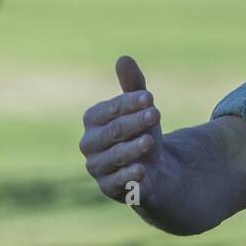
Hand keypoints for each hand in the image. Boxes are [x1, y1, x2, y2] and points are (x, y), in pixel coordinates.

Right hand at [80, 56, 162, 202]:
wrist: (154, 168)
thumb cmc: (142, 132)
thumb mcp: (141, 109)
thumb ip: (133, 86)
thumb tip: (123, 58)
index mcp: (93, 120)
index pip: (109, 109)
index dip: (128, 103)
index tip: (150, 97)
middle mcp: (89, 144)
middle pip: (112, 132)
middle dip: (134, 123)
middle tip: (156, 114)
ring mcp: (97, 167)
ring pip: (113, 157)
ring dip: (132, 149)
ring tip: (151, 140)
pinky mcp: (109, 188)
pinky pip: (115, 183)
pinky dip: (128, 176)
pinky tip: (142, 171)